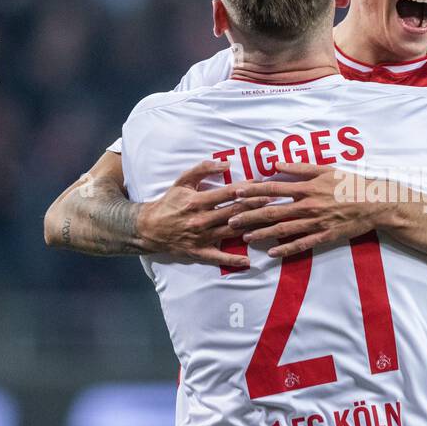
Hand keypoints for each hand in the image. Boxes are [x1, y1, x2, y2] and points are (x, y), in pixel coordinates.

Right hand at [136, 160, 271, 266]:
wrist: (150, 227)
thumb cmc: (169, 202)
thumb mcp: (182, 181)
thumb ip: (202, 169)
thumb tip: (225, 163)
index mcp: (197, 201)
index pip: (228, 193)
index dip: (248, 189)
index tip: (264, 186)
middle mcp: (201, 219)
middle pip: (234, 212)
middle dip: (256, 206)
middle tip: (276, 202)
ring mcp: (201, 237)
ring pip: (231, 231)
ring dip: (252, 228)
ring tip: (270, 224)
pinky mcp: (199, 251)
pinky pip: (218, 257)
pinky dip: (232, 260)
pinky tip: (248, 262)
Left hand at [227, 162, 396, 257]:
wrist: (375, 203)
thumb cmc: (350, 183)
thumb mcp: (326, 169)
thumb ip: (300, 167)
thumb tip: (276, 163)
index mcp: (307, 187)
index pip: (274, 189)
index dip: (253, 191)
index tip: (236, 194)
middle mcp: (308, 206)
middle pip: (272, 211)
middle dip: (249, 216)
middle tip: (230, 220)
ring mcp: (316, 223)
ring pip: (283, 230)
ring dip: (262, 234)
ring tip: (245, 237)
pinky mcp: (324, 236)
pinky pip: (301, 245)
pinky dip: (286, 249)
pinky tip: (271, 253)